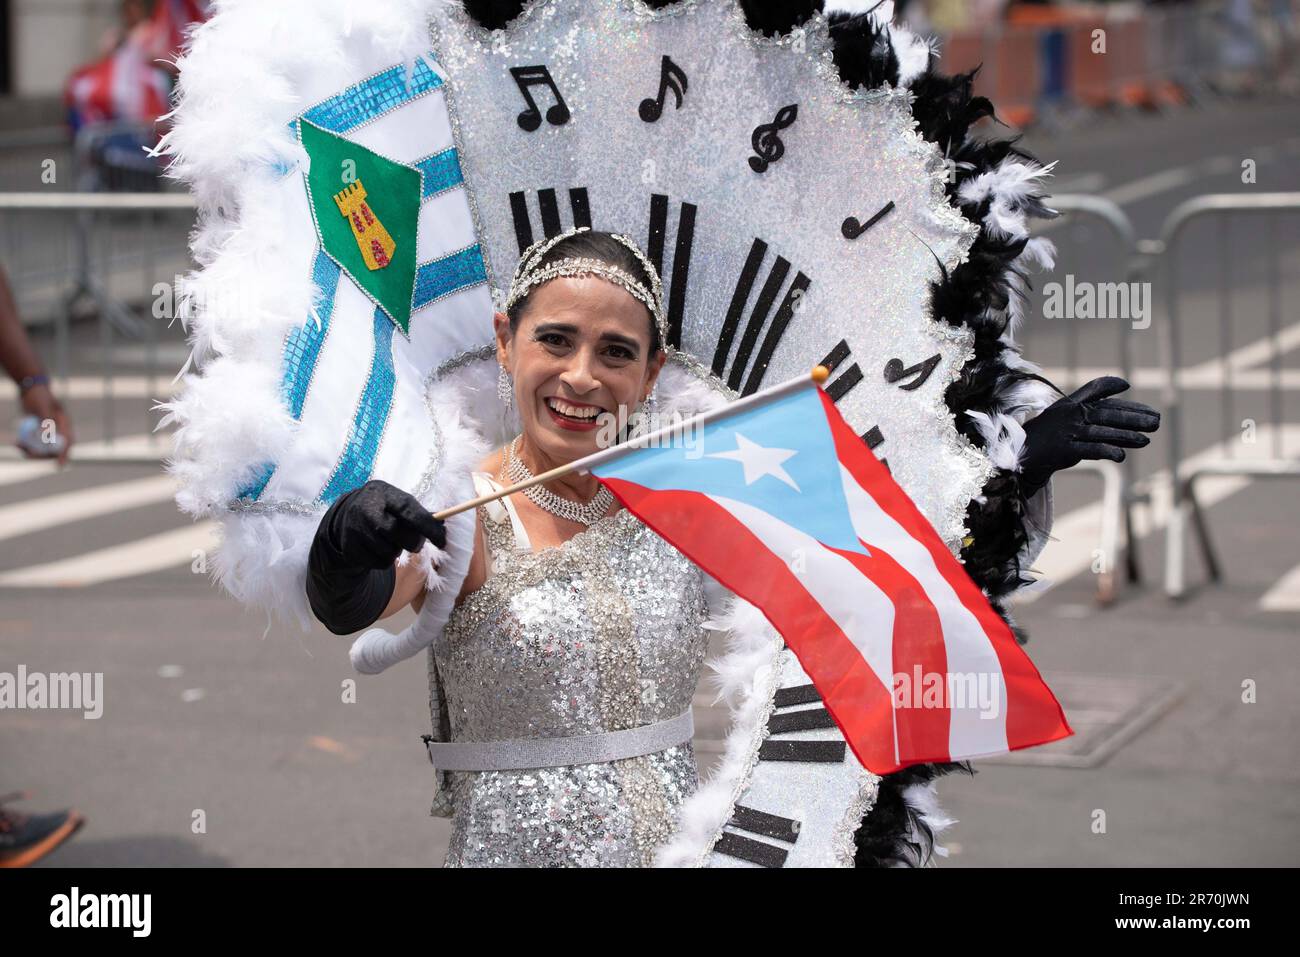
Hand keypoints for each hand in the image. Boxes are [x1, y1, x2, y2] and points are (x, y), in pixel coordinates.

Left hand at [19, 383, 73, 464]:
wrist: (30, 390)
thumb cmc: (39, 396)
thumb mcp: (42, 407)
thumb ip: (46, 421)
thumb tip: (47, 436)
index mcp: (65, 424)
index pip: (68, 442)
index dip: (65, 455)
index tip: (59, 466)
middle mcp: (59, 431)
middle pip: (54, 450)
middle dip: (41, 455)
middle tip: (26, 454)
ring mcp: (48, 433)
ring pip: (43, 450)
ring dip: (31, 451)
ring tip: (18, 446)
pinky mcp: (39, 434)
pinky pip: (34, 445)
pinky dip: (26, 446)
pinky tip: (17, 442)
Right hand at [306, 480, 445, 634]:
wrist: (346, 518)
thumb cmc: (384, 510)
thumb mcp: (398, 504)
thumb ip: (418, 513)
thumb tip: (443, 526)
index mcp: (382, 492)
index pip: (409, 510)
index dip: (428, 526)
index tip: (443, 540)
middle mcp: (365, 508)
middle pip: (397, 533)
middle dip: (412, 542)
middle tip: (415, 544)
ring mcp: (354, 528)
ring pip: (389, 552)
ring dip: (396, 552)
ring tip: (390, 542)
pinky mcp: (349, 547)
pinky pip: (379, 563)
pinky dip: (384, 561)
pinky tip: (378, 549)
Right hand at [1019, 376, 1159, 496]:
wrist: (1023, 451)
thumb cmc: (1050, 429)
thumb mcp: (1067, 408)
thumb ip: (1092, 395)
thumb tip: (1123, 385)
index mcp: (1072, 403)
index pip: (1101, 396)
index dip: (1122, 398)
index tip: (1146, 404)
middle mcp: (1071, 415)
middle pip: (1106, 414)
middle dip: (1133, 418)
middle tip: (1156, 422)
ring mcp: (1067, 432)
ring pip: (1101, 432)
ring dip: (1125, 435)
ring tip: (1146, 439)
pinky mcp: (1064, 450)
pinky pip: (1089, 449)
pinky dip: (1106, 451)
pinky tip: (1121, 456)